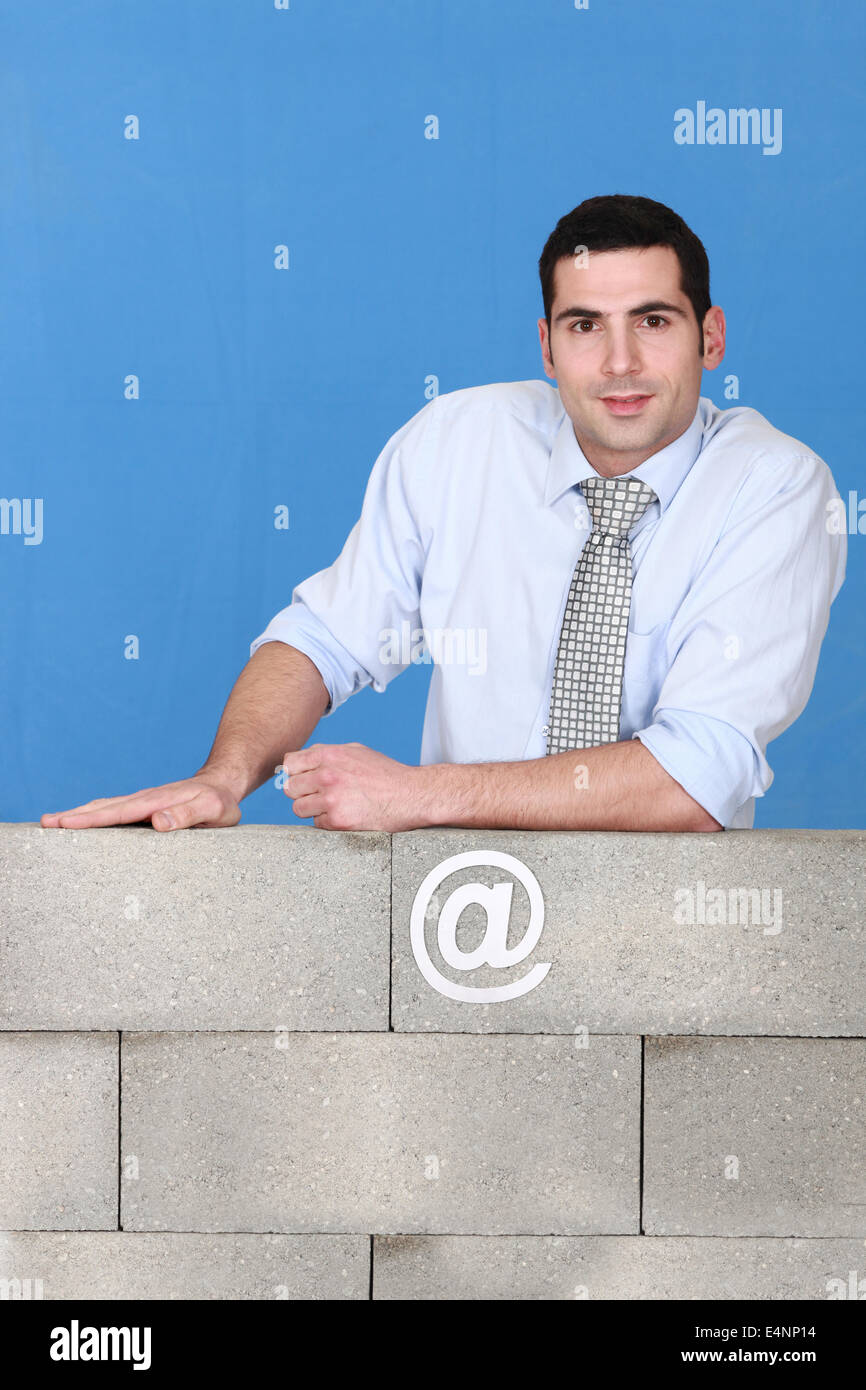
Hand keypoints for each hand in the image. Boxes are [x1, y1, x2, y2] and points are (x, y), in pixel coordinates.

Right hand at [40, 773, 241, 830]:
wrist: (222, 783)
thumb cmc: (219, 801)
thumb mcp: (212, 810)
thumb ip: (187, 815)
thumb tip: (157, 821)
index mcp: (157, 802)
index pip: (119, 813)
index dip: (91, 819)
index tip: (66, 824)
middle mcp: (144, 800)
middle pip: (103, 808)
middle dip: (74, 816)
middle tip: (45, 824)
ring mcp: (142, 802)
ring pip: (105, 807)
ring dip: (79, 814)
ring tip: (52, 822)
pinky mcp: (144, 807)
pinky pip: (114, 810)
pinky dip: (93, 814)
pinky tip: (81, 822)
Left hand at [281, 741, 430, 830]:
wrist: (409, 795)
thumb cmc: (384, 773)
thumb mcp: (355, 751)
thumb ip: (326, 753)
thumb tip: (299, 761)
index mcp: (329, 755)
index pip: (290, 763)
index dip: (295, 772)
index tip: (303, 778)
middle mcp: (327, 776)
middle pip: (290, 788)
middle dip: (303, 791)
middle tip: (320, 794)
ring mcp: (331, 799)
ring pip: (299, 808)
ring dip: (312, 809)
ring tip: (332, 805)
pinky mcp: (338, 820)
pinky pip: (317, 823)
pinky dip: (327, 821)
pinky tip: (344, 814)